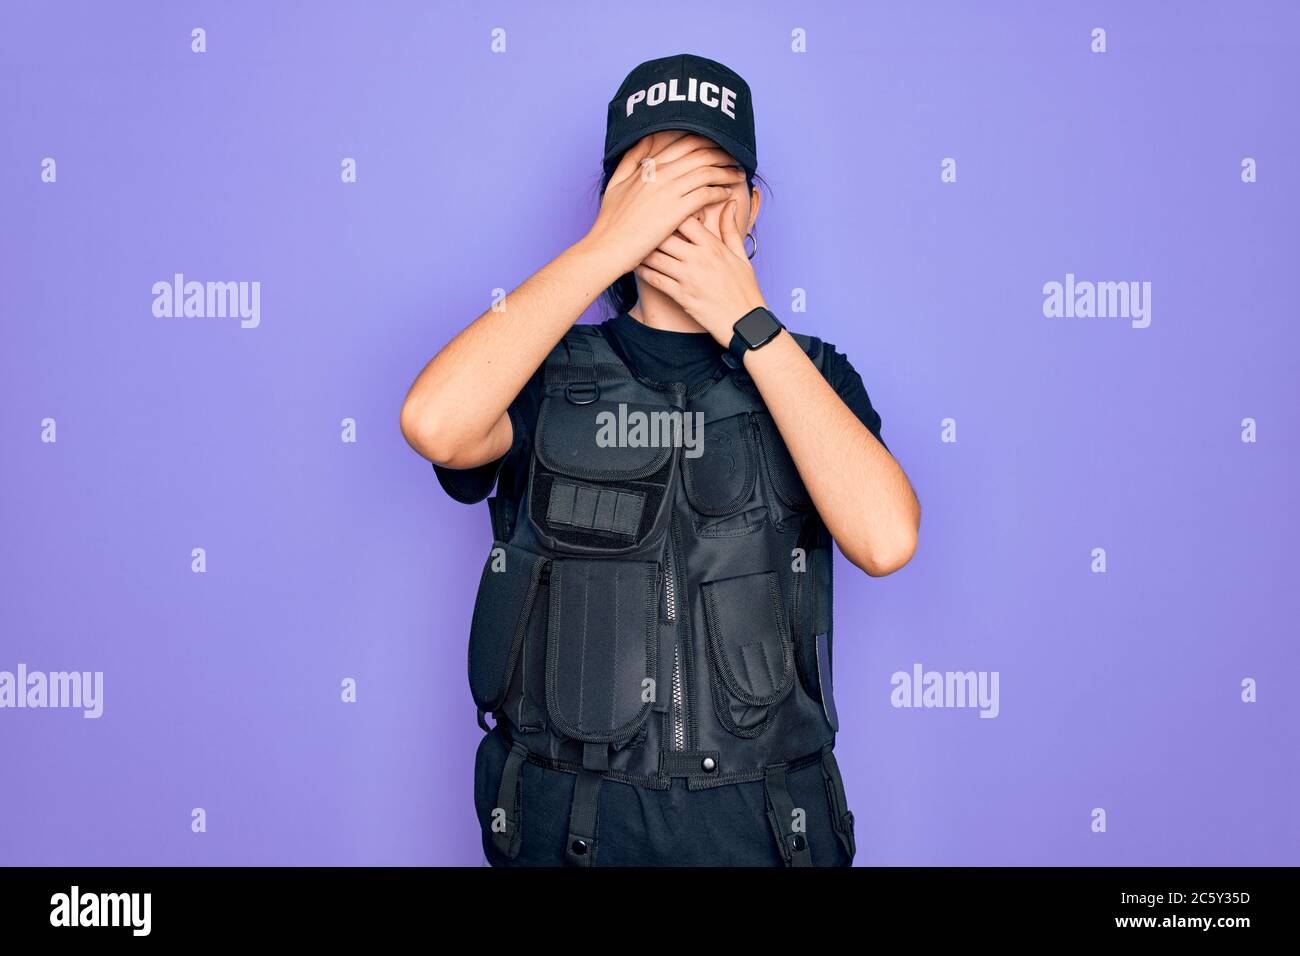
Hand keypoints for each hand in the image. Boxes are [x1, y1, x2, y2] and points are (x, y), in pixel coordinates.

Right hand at [583, 132, 746, 276]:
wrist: (608, 247)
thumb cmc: (610, 221)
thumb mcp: (616, 183)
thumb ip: (630, 160)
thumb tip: (644, 142)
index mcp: (649, 166)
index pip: (684, 144)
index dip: (705, 143)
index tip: (718, 148)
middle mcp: (661, 173)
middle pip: (700, 155)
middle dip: (722, 155)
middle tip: (735, 159)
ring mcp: (669, 191)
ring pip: (707, 172)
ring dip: (726, 172)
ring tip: (737, 175)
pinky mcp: (676, 210)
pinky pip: (705, 194)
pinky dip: (719, 192)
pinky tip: (726, 195)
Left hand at [634, 200, 766, 345]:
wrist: (745, 323)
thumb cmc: (744, 290)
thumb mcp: (741, 256)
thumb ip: (730, 229)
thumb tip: (729, 203)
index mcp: (713, 246)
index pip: (685, 217)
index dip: (670, 211)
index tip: (660, 211)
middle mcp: (699, 259)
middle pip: (664, 235)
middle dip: (650, 229)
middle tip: (637, 226)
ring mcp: (688, 278)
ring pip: (655, 257)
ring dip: (642, 250)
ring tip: (631, 244)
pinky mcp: (681, 296)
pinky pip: (655, 279)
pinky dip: (642, 271)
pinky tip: (635, 266)